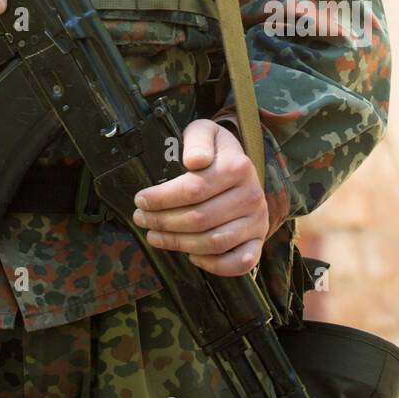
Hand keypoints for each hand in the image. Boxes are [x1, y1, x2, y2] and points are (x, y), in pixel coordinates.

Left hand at [132, 118, 267, 275]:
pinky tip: (191, 256)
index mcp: (238, 167)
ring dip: (179, 243)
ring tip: (155, 236)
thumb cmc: (215, 150)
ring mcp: (257, 221)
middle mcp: (251, 196)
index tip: (140, 200)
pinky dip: (214, 265)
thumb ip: (197, 141)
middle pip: (200, 218)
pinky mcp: (258, 241)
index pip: (194, 189)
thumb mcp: (205, 132)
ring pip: (214, 242)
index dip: (162, 198)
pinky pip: (239, 262)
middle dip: (163, 221)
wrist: (241, 165)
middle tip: (141, 219)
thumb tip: (194, 160)